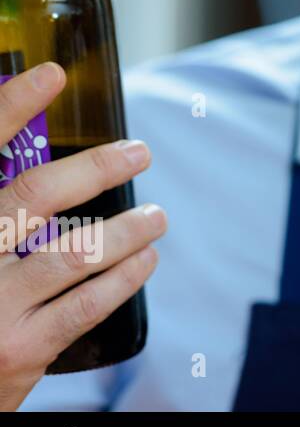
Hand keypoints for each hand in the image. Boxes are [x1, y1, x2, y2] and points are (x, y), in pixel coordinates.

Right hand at [0, 63, 165, 410]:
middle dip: (93, 168)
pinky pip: (85, 305)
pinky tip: (145, 261)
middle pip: (31, 196)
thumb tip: (31, 170)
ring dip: (126, 230)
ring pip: (72, 253)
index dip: (9, 108)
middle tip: (137, 153)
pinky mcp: (18, 351)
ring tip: (156, 216)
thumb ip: (1, 207)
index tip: (50, 76)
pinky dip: (124, 278)